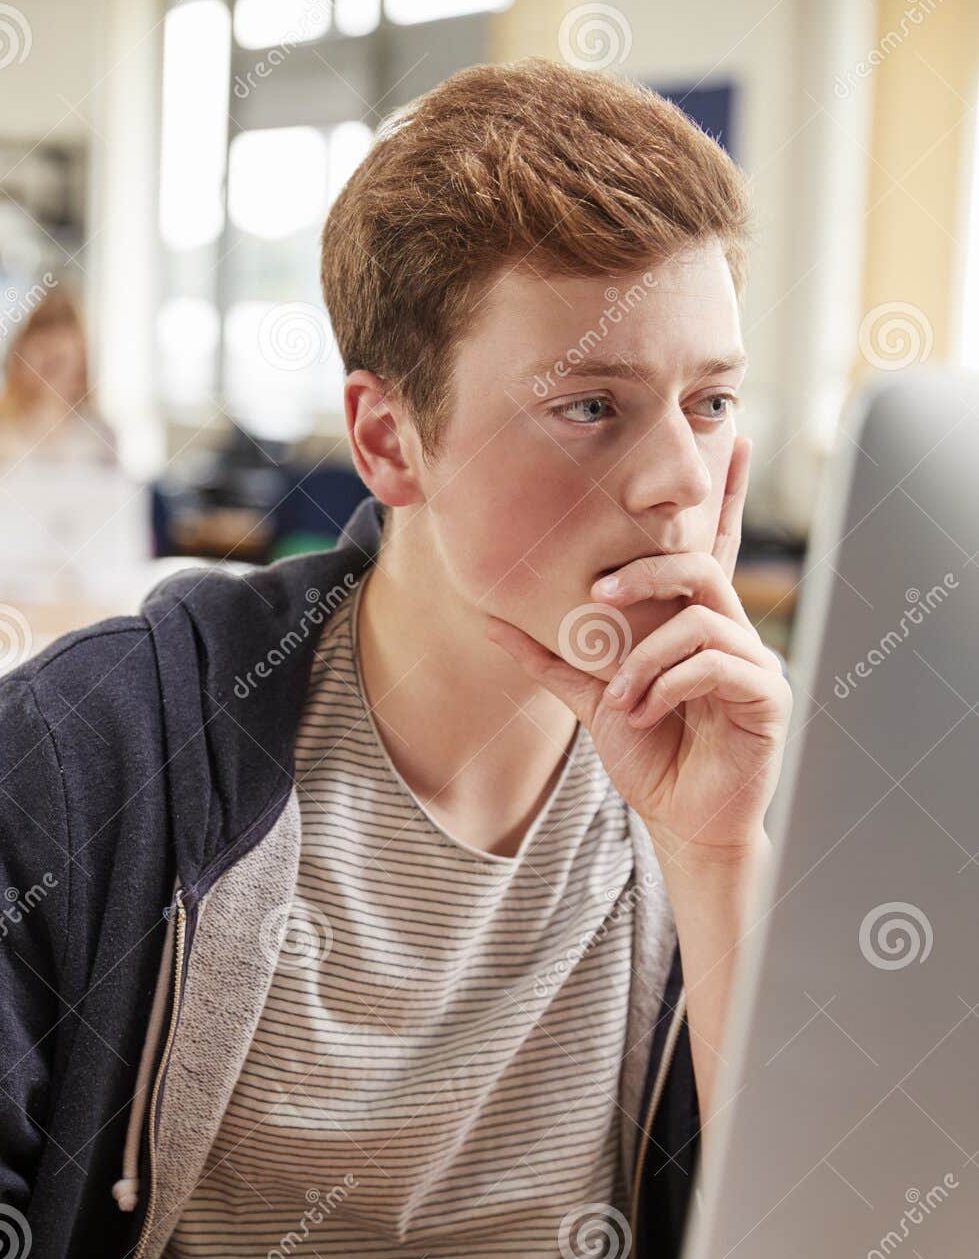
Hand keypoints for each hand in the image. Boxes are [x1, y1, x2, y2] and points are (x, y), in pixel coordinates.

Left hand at [485, 436, 790, 855]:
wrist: (682, 821)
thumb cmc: (651, 757)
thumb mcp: (592, 698)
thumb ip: (552, 656)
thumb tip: (490, 619)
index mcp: (695, 624)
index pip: (711, 547)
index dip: (728, 494)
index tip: (740, 437)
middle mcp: (729, 633)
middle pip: (699, 565)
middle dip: (647, 571)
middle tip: (600, 594)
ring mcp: (754, 662)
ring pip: (700, 618)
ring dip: (645, 656)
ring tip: (620, 698)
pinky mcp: (767, 696)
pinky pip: (715, 664)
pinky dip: (669, 685)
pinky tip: (646, 715)